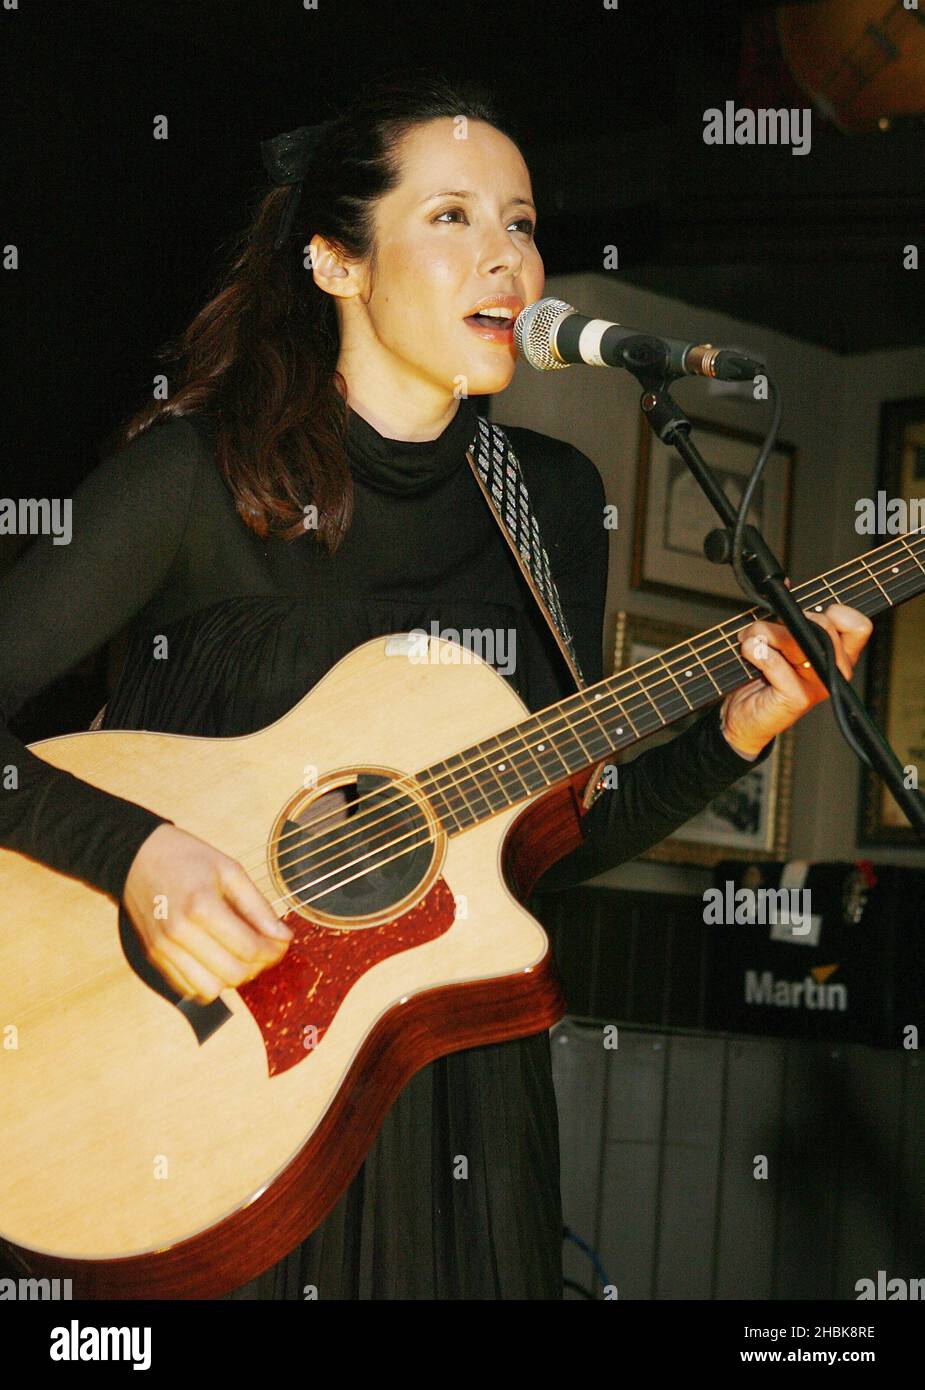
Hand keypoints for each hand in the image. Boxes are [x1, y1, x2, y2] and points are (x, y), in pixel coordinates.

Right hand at [123, 824, 292, 1003]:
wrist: (137, 856)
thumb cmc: (185, 858)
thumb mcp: (230, 870)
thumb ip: (258, 907)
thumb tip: (283, 936)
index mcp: (201, 906)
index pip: (248, 949)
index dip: (273, 952)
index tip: (282, 943)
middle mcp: (178, 933)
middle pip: (232, 974)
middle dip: (258, 966)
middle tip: (266, 950)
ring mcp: (163, 949)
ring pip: (209, 990)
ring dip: (232, 979)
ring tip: (240, 956)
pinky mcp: (153, 957)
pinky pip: (186, 988)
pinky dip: (208, 982)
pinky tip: (217, 960)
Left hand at [719, 594, 873, 759]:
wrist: (742, 715)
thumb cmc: (761, 676)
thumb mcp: (777, 639)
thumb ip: (788, 614)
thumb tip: (786, 583)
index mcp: (838, 655)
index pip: (859, 625)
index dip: (835, 613)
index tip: (805, 617)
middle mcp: (833, 671)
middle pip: (822, 625)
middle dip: (783, 619)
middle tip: (763, 632)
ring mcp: (818, 686)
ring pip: (793, 639)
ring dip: (762, 634)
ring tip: (749, 643)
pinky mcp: (797, 697)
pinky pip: (773, 660)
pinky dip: (754, 652)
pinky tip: (748, 657)